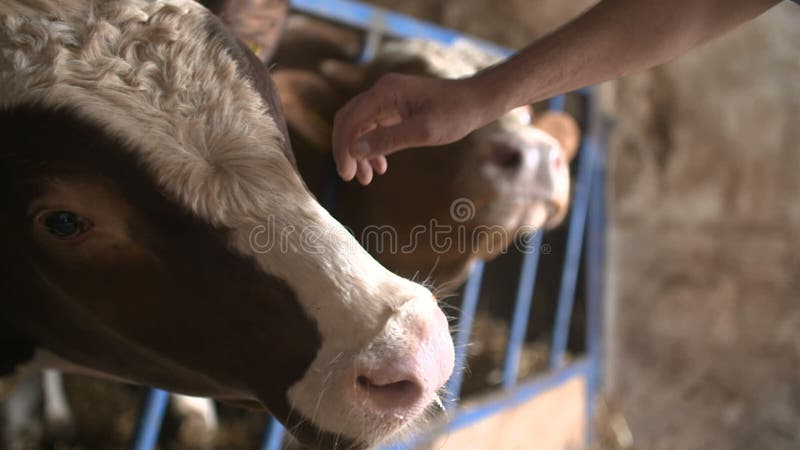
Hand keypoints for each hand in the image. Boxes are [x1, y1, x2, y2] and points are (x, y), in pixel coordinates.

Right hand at [332, 72, 488, 184]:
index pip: (350, 121)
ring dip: (359, 151)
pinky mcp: (395, 106)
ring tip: (366, 178)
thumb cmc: (455, 114)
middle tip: (350, 177)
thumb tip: (355, 151)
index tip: (346, 175)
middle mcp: (382, 91)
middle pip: (349, 121)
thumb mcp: (423, 132)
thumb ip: (388, 140)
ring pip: (360, 126)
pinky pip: (374, 126)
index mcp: (385, 92)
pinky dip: (372, 146)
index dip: (343, 149)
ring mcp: (388, 98)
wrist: (476, 101)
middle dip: (346, 150)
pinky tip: (380, 166)